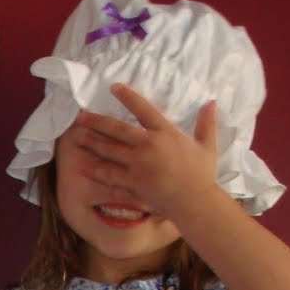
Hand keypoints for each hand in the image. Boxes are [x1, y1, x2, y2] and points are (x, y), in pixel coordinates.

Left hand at [75, 85, 218, 224]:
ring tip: (77, 137)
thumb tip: (212, 102)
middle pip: (117, 129)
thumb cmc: (202, 175)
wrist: (194, 201)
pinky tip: (83, 165)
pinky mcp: (131, 182)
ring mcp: (137, 164)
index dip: (127, 97)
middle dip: (97, 121)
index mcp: (165, 132)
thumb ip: (206, 123)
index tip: (114, 87)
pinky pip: (109, 174)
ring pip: (109, 150)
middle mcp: (148, 145)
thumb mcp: (208, 146)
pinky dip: (95, 169)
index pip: (143, 108)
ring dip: (92, 142)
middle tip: (81, 116)